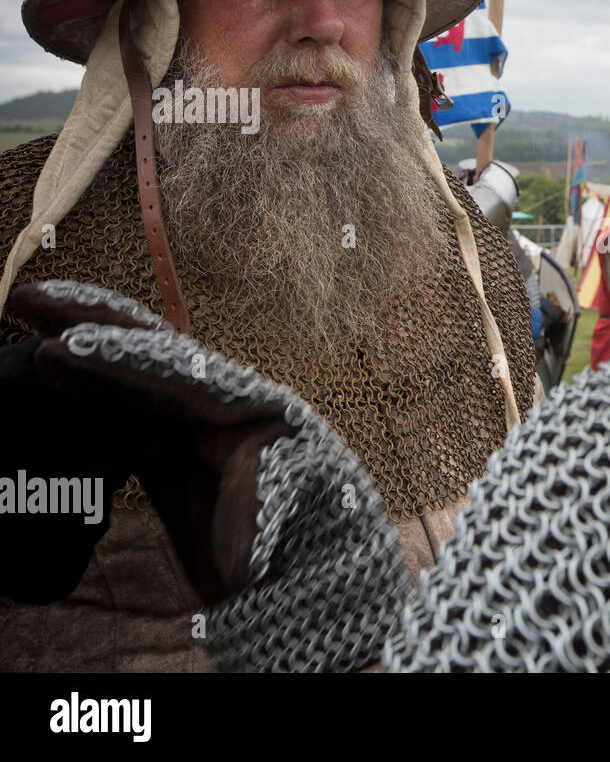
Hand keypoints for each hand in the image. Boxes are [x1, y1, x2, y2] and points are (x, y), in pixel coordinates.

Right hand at [1, 281, 286, 604]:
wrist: (312, 578)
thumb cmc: (312, 545)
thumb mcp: (292, 531)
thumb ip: (263, 520)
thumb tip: (238, 546)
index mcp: (256, 411)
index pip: (178, 376)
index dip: (119, 361)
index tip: (61, 349)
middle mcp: (224, 407)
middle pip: (151, 353)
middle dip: (92, 323)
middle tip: (26, 300)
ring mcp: (194, 428)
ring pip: (132, 375)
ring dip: (82, 344)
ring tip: (26, 315)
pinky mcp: (172, 455)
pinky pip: (124, 410)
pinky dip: (87, 388)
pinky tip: (49, 373)